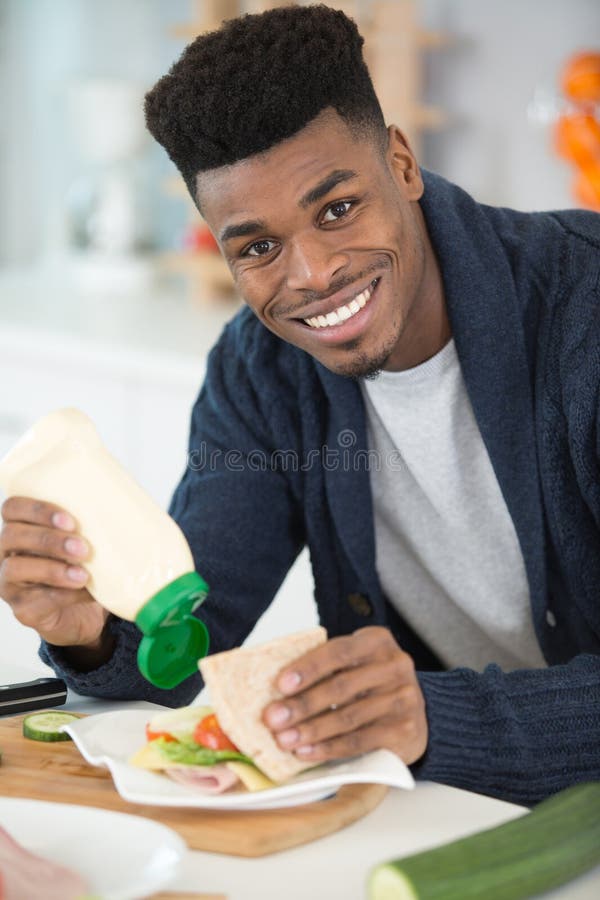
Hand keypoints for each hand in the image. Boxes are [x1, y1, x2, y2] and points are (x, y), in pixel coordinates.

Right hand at [0, 496, 109, 652]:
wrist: (84, 614)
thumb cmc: (82, 566)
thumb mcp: (84, 541)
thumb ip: (92, 525)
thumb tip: (128, 509)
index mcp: (21, 527)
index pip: (12, 508)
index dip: (37, 509)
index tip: (70, 520)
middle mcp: (7, 552)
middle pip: (12, 535)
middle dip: (49, 539)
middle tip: (82, 547)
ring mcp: (10, 583)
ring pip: (16, 568)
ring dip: (52, 568)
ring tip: (84, 573)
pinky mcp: (23, 610)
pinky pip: (37, 600)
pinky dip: (65, 594)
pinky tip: (85, 590)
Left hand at [263, 626, 427, 765]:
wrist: (417, 715)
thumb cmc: (371, 685)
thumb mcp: (356, 664)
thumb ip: (327, 668)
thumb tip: (277, 689)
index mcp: (376, 641)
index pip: (338, 652)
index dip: (308, 667)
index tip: (280, 684)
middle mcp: (395, 665)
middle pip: (341, 686)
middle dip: (302, 704)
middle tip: (272, 718)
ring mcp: (403, 698)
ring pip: (348, 717)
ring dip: (311, 730)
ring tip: (284, 739)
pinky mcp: (405, 730)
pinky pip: (359, 741)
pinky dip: (329, 748)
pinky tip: (307, 752)